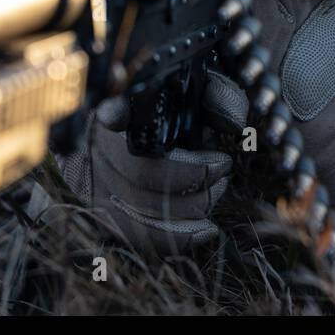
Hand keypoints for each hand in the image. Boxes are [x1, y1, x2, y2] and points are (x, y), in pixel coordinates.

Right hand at [54, 69, 248, 253]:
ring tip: (218, 189)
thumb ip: (219, 97)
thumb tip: (234, 124)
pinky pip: (142, 239)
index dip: (112, 117)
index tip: (117, 117)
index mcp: (119, 111)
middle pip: (140, 172)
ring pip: (142, 212)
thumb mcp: (199, 96)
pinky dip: (180, 238)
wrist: (158, 144)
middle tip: (222, 165)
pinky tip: (206, 229)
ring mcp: (99, 187)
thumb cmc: (179, 116)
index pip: (108, 114)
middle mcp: (100, 149)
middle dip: (193, 175)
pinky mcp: (109, 218)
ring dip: (192, 205)